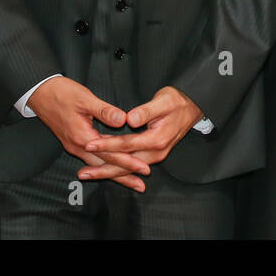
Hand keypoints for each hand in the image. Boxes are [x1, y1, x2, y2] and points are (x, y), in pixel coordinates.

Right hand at [27, 76, 149, 191]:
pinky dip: (104, 163)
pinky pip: (92, 158)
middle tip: (141, 185)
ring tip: (131, 180)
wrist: (39, 92)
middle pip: (104, 166)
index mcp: (82, 137)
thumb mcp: (85, 99)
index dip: (128, 161)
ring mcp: (74, 145)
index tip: (143, 167)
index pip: (109, 154)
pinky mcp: (73, 142)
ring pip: (97, 164)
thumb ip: (104, 111)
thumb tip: (123, 119)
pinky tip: (113, 165)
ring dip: (114, 173)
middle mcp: (77, 146)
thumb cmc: (61, 93)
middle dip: (123, 176)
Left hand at [82, 86, 203, 167]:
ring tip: (88, 174)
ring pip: (128, 167)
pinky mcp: (152, 153)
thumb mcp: (163, 101)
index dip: (106, 145)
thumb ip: (146, 111)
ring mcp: (155, 155)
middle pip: (125, 164)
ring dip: (108, 171)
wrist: (192, 107)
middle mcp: (156, 151)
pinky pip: (132, 164)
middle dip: (102, 169)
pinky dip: (118, 168)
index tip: (89, 144)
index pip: (126, 144)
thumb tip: (129, 119)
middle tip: (82, 173)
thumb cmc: (177, 101)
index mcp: (157, 139)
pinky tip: (105, 168)